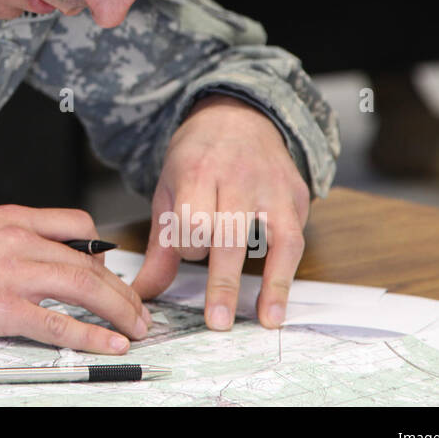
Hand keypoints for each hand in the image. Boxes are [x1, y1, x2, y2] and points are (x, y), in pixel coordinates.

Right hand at [0, 204, 152, 353]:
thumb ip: (10, 236)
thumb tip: (39, 255)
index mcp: (14, 217)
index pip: (77, 225)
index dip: (102, 252)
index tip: (110, 271)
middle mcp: (21, 241)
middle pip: (90, 262)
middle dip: (121, 289)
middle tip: (136, 308)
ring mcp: (15, 274)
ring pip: (85, 288)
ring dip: (118, 310)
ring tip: (135, 328)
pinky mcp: (4, 308)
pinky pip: (59, 323)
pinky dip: (91, 335)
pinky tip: (109, 344)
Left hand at [132, 94, 310, 330]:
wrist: (235, 116)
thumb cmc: (196, 159)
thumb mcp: (168, 192)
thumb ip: (161, 246)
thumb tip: (142, 293)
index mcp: (197, 170)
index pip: (192, 218)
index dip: (188, 244)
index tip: (188, 251)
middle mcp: (237, 177)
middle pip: (230, 233)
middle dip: (222, 280)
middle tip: (217, 321)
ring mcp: (271, 186)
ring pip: (273, 236)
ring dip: (270, 282)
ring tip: (265, 319)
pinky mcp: (296, 196)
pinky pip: (294, 239)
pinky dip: (288, 273)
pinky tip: (279, 303)